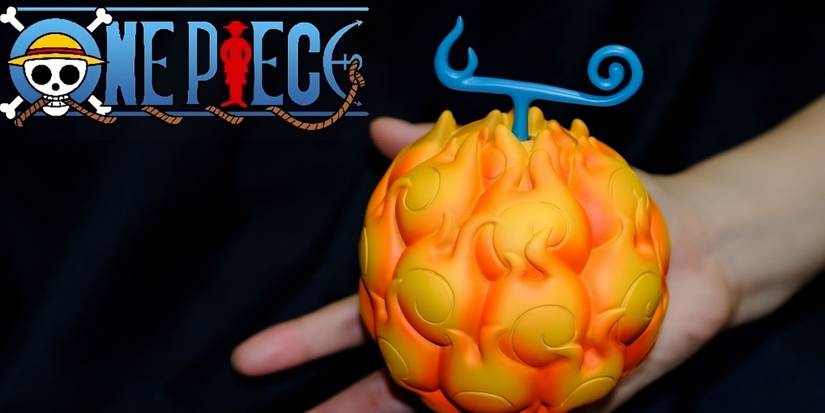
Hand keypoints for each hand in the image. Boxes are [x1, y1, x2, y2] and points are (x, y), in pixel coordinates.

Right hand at [232, 117, 737, 411]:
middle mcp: (468, 340)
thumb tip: (376, 130)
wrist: (690, 245)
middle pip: (391, 378)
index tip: (252, 356)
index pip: (365, 316)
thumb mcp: (510, 168)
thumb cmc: (593, 205)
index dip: (309, 339)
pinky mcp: (559, 403)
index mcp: (447, 293)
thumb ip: (440, 159)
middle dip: (339, 400)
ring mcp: (508, 378)